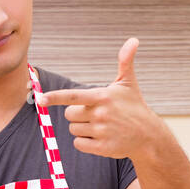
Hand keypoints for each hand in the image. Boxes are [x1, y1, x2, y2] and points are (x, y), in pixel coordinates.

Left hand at [39, 37, 168, 161]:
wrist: (148, 136)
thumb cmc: (134, 106)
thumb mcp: (129, 84)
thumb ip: (125, 62)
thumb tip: (133, 39)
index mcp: (102, 97)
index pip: (73, 96)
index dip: (55, 97)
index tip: (40, 99)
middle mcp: (101, 114)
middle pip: (69, 114)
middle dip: (77, 114)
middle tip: (95, 114)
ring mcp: (101, 132)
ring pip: (73, 129)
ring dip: (82, 128)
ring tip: (101, 126)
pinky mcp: (102, 148)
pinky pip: (79, 144)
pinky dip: (85, 142)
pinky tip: (100, 138)